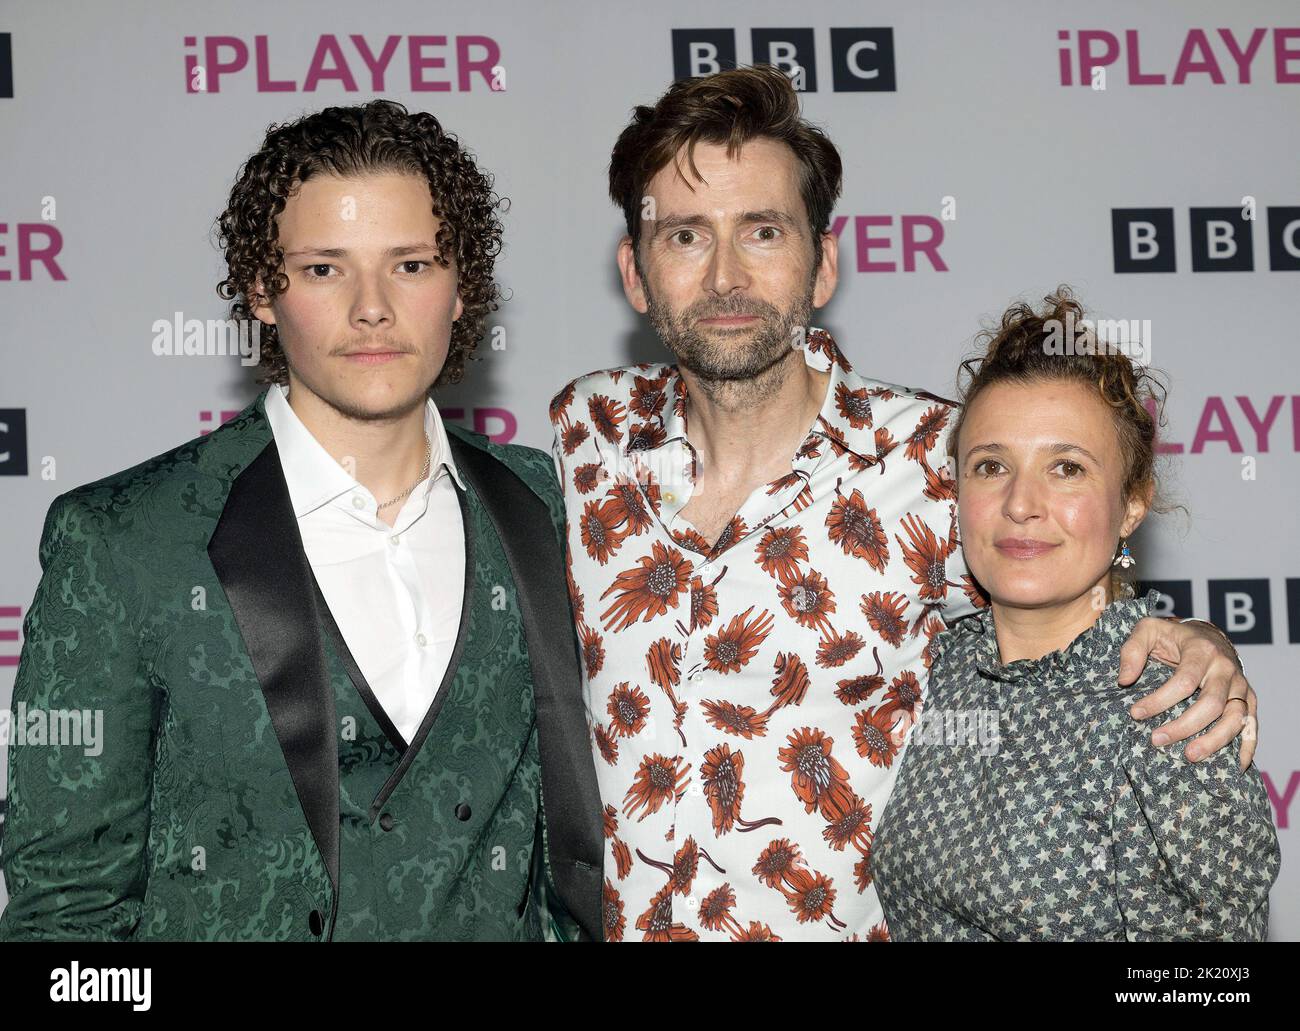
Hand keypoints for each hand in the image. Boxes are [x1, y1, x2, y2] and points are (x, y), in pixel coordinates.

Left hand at [1118, 617, 1256, 769]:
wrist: (1209, 635)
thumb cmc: (1174, 636)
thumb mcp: (1148, 630)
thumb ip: (1132, 650)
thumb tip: (1124, 680)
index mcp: (1202, 651)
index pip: (1184, 681)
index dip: (1160, 700)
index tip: (1136, 714)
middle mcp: (1226, 669)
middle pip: (1212, 704)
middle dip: (1184, 726)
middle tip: (1157, 740)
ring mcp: (1241, 685)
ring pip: (1236, 718)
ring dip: (1214, 741)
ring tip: (1189, 756)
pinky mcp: (1249, 699)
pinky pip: (1253, 725)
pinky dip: (1248, 746)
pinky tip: (1237, 765)